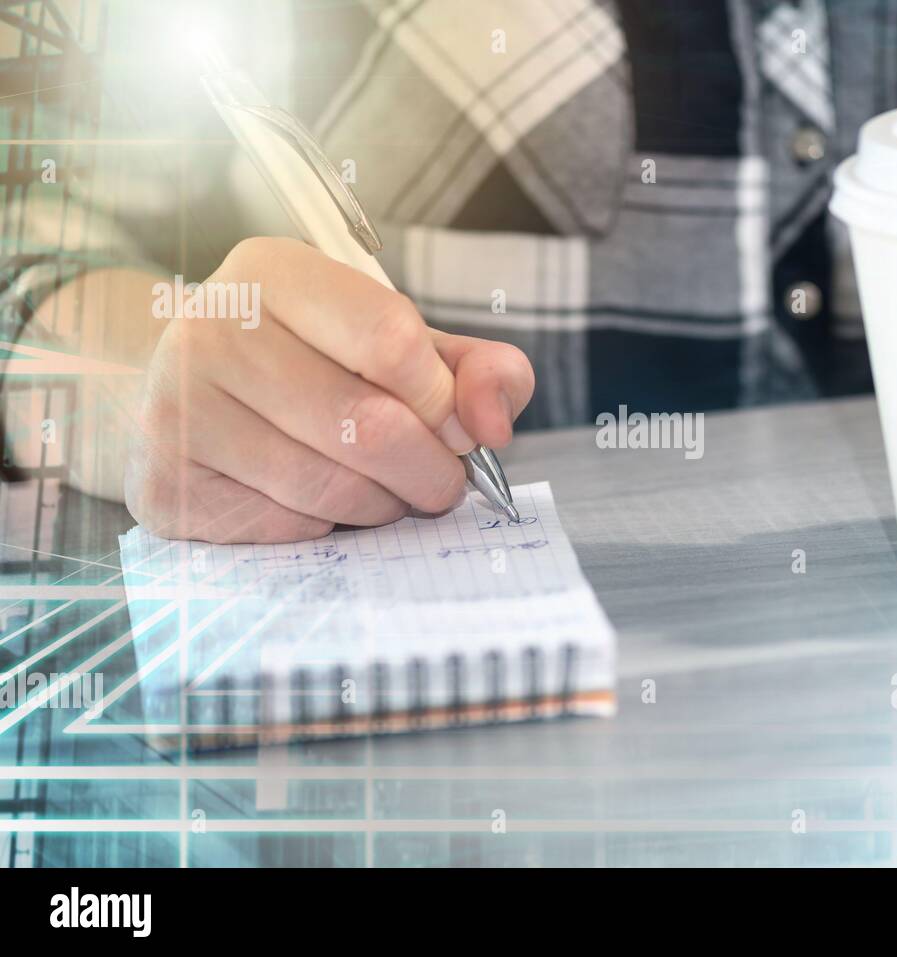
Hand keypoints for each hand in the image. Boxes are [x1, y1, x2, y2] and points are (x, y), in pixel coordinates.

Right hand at [127, 237, 533, 542]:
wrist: (187, 398)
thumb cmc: (314, 365)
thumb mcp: (399, 346)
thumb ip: (474, 369)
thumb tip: (493, 423)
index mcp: (275, 272)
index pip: (392, 340)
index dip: (444, 400)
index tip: (458, 427)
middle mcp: (211, 329)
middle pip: (369, 426)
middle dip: (430, 469)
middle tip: (441, 480)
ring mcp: (176, 410)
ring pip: (331, 488)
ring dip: (385, 504)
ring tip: (386, 490)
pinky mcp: (166, 487)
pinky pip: (289, 529)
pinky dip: (329, 530)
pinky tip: (321, 503)